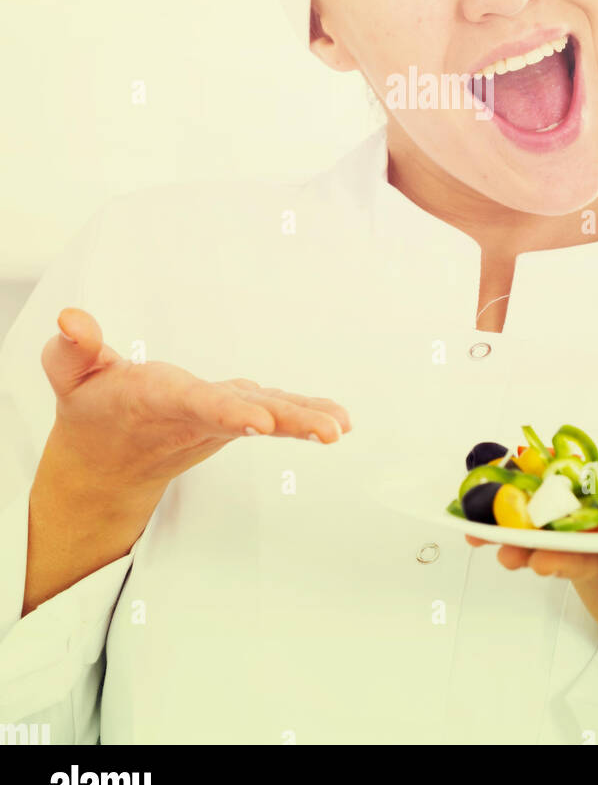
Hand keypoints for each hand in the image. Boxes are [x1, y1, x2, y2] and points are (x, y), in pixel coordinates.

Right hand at [42, 306, 352, 495]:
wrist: (106, 466)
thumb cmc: (92, 409)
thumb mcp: (69, 376)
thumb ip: (71, 348)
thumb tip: (72, 318)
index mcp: (156, 403)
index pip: (196, 405)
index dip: (227, 413)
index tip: (260, 424)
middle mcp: (194, 416)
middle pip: (247, 416)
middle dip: (288, 422)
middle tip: (329, 432)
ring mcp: (217, 420)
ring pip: (266, 415)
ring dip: (305, 420)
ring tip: (341, 427)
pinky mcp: (232, 417)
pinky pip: (272, 413)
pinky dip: (303, 413)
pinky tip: (338, 419)